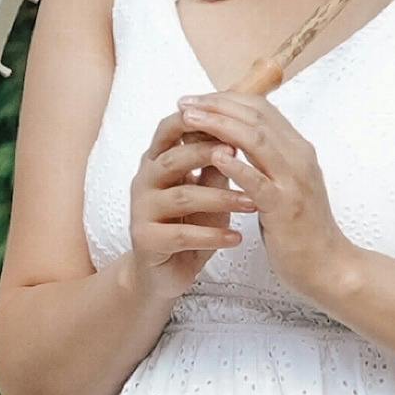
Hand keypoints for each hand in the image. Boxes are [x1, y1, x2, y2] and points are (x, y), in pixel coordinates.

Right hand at [122, 112, 246, 296]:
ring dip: (220, 198)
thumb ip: (215, 168)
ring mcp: (142, 210)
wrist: (161, 273)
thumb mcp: (206, 192)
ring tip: (252, 204)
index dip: (196, 121)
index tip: (230, 120)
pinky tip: (236, 238)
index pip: (169, 130)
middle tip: (239, 154)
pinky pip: (181, 235)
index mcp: (157, 162)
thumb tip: (238, 137)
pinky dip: (212, 236)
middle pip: (173, 159)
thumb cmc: (188, 225)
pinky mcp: (145, 240)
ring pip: (182, 197)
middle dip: (207, 154)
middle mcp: (145, 181)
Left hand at [162, 89, 348, 298]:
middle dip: (218, 105)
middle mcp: (299, 159)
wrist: (327, 266)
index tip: (196, 99)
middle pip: (257, 117)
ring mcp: (294, 182)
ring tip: (190, 119)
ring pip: (257, 141)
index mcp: (298, 150)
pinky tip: (215, 156)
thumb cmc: (299, 227)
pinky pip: (259, 182)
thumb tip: (233, 137)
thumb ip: (266, 159)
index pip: (261, 109)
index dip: (226, 100)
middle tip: (185, 102)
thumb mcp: (283, 184)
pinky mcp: (285, 208)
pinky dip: (237, 166)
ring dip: (220, 126)